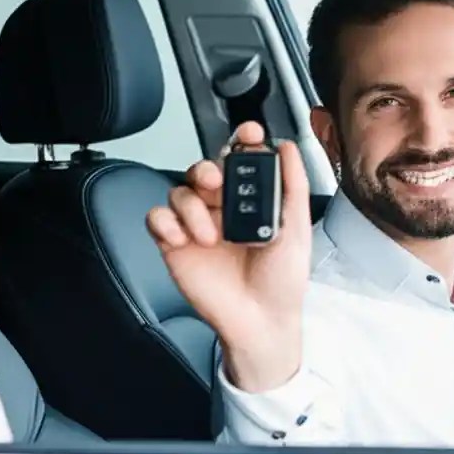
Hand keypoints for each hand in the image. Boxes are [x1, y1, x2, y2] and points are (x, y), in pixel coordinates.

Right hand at [146, 121, 311, 391]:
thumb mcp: (297, 228)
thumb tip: (288, 147)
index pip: (242, 158)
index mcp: (252, 198)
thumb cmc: (281, 279)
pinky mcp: (175, 245)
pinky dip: (165, 223)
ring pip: (180, 191)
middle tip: (217, 185)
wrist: (260, 319)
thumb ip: (293, 185)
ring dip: (191, 206)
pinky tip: (183, 240)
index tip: (249, 134)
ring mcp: (197, 224)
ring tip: (210, 236)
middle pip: (204, 168)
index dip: (242, 140)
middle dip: (208, 169)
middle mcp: (222, 207)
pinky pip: (157, 218)